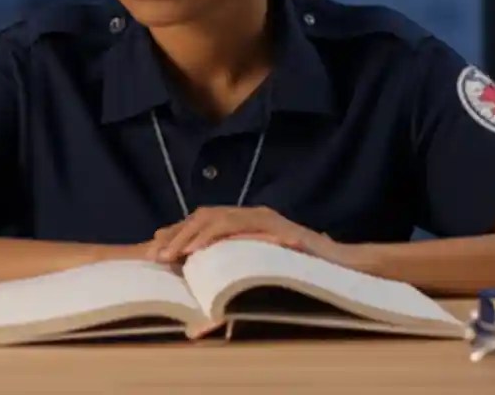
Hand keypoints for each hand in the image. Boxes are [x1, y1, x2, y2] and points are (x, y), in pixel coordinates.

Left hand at [149, 206, 354, 265]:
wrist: (341, 265)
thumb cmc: (303, 270)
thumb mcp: (262, 266)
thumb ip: (240, 264)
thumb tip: (212, 281)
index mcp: (246, 222)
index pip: (204, 222)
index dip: (178, 233)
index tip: (156, 248)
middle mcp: (250, 214)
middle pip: (202, 216)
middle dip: (176, 234)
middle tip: (153, 255)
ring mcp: (260, 217)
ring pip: (213, 218)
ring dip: (187, 236)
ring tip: (168, 255)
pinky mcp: (270, 224)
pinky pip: (235, 225)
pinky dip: (212, 235)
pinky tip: (196, 250)